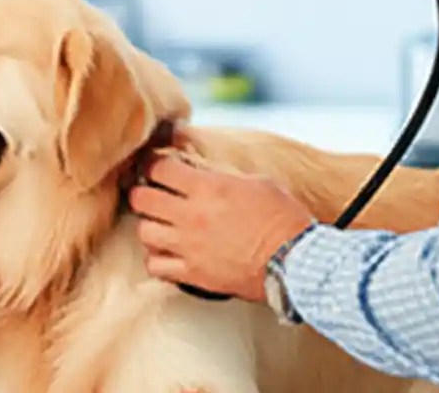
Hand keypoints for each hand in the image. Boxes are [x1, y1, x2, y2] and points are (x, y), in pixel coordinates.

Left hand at [128, 152, 314, 301]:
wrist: (296, 261)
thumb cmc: (282, 219)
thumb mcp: (256, 182)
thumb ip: (223, 176)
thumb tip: (203, 173)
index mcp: (208, 188)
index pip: (159, 169)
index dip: (155, 165)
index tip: (158, 168)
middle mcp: (191, 216)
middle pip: (142, 199)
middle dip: (143, 192)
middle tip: (152, 194)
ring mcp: (189, 247)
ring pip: (143, 232)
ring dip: (149, 225)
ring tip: (161, 224)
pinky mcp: (193, 274)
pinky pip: (155, 266)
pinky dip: (157, 259)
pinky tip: (168, 253)